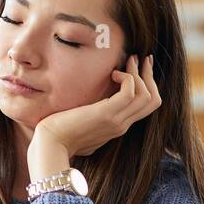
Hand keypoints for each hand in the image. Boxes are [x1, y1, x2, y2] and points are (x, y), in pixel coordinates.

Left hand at [27, 53, 161, 179]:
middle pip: (153, 100)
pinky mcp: (106, 114)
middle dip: (149, 75)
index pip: (147, 106)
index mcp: (118, 126)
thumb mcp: (84, 124)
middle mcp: (122, 125)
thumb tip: (94, 105)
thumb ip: (94, 116)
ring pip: (146, 96)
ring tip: (128, 61)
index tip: (140, 66)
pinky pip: (130, 92)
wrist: (50, 145)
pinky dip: (126, 78)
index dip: (148, 84)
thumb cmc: (61, 135)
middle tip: (139, 58)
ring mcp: (116, 121)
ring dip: (139, 74)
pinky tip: (112, 73)